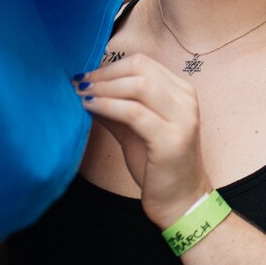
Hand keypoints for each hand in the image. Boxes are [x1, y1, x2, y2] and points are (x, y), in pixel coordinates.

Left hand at [76, 53, 213, 227]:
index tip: (85, 74)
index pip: (143, 63)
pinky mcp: (170, 140)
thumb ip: (116, 107)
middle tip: (79, 82)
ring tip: (82, 94)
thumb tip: (85, 88)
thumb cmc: (159, 166)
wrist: (181, 201)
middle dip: (104, 74)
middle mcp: (186, 101)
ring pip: (138, 86)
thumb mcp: (135, 130)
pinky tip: (90, 107)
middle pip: (140, 68)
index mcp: (182, 92)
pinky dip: (107, 106)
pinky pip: (134, 113)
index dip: (110, 66)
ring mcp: (182, 120)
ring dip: (104, 88)